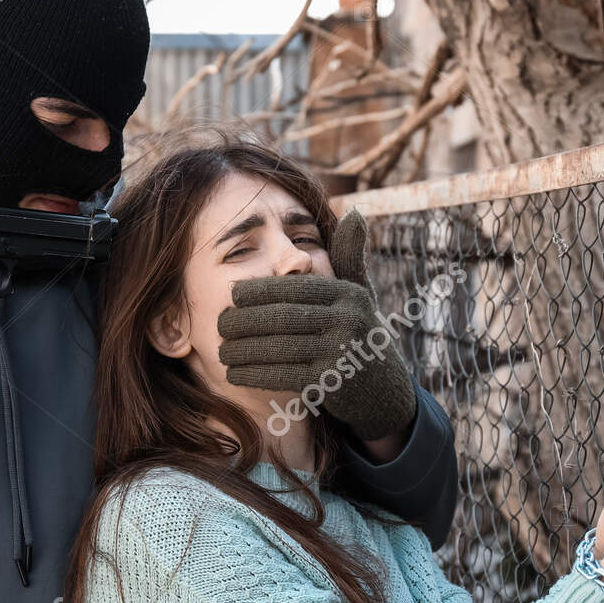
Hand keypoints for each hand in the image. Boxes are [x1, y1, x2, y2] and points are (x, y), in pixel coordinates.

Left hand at [216, 209, 416, 442]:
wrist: (384, 391)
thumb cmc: (360, 333)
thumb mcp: (360, 294)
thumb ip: (349, 256)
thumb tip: (354, 212)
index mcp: (349, 294)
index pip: (295, 287)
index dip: (259, 290)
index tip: (232, 294)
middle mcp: (349, 320)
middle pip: (283, 317)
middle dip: (245, 321)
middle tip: (219, 324)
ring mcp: (341, 353)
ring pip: (280, 347)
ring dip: (244, 350)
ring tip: (221, 350)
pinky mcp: (331, 383)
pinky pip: (283, 375)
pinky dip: (254, 375)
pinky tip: (234, 374)